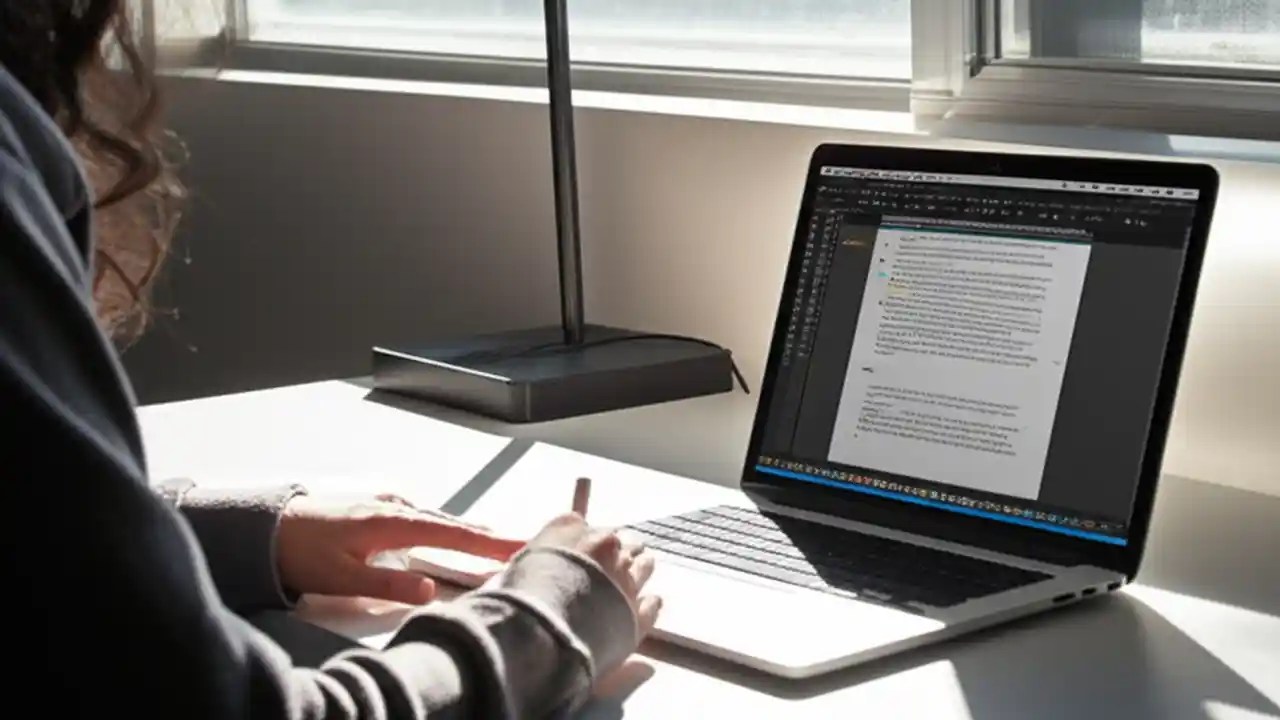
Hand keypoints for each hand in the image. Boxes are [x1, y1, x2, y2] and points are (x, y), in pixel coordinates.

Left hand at [277, 494, 523, 604]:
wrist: (266, 527)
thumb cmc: (302, 553)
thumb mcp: (343, 578)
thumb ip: (388, 584)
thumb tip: (431, 590)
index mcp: (392, 522)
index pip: (452, 534)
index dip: (489, 543)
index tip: (520, 545)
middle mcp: (396, 507)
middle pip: (453, 523)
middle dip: (489, 536)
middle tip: (523, 544)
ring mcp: (389, 503)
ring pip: (439, 520)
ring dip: (468, 532)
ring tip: (498, 543)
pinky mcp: (380, 507)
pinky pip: (424, 517)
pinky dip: (446, 528)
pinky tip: (452, 534)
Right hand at [527, 513, 661, 636]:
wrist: (542, 629)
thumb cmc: (520, 594)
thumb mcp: (518, 562)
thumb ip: (541, 550)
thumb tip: (551, 547)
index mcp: (572, 529)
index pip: (582, 524)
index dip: (582, 539)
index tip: (579, 548)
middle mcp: (605, 546)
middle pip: (620, 540)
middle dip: (617, 549)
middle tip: (612, 560)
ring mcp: (625, 579)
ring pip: (644, 564)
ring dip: (640, 567)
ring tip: (636, 572)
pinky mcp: (638, 613)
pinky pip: (653, 603)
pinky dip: (650, 603)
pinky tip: (648, 603)